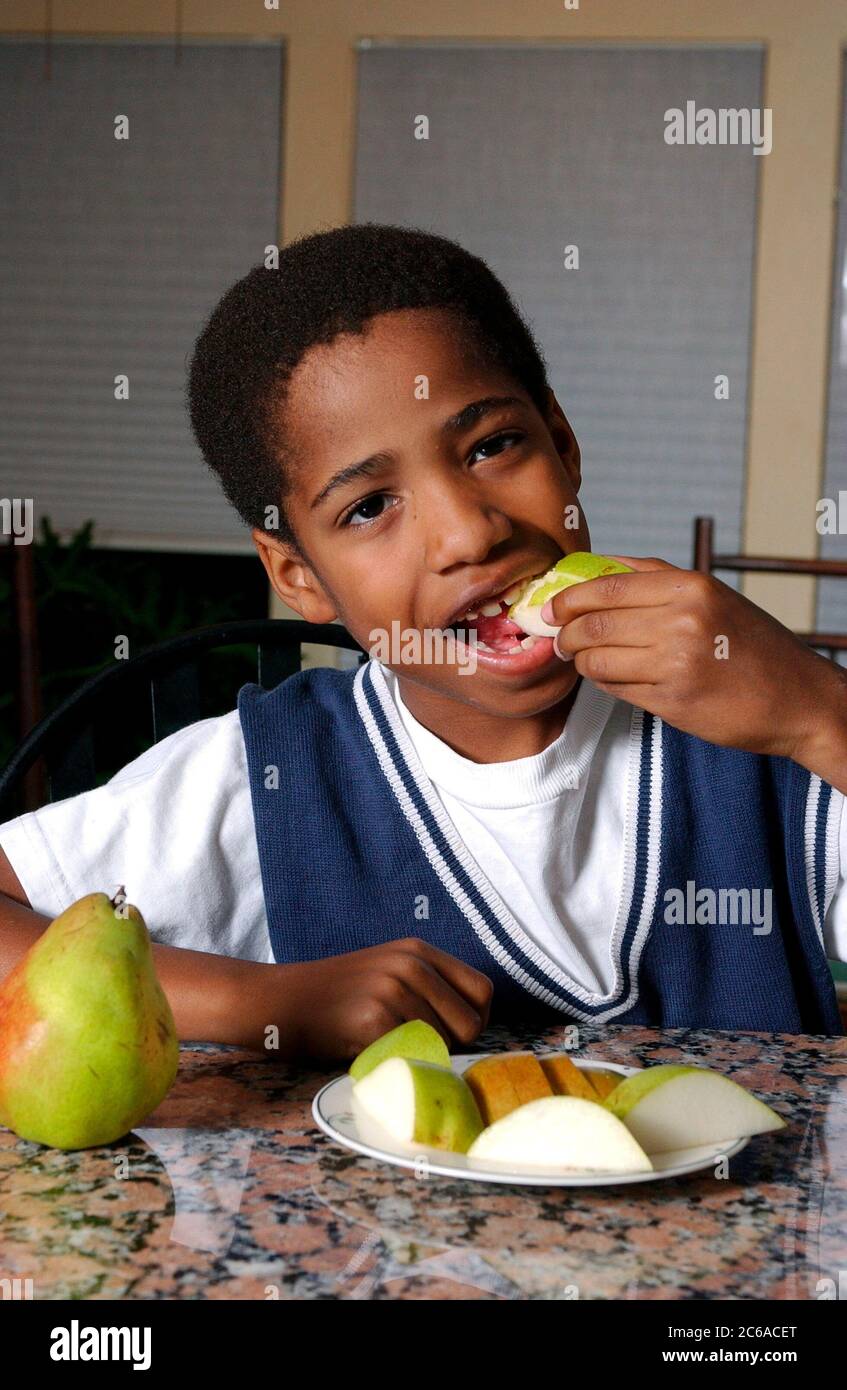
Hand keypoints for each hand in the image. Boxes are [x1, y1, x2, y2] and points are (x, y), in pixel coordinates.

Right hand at [278, 938, 493, 1062]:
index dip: (477, 1021)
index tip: (455, 1036)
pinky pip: (409, 1055)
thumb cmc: (336, 995)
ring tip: (384, 1044)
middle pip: (470, 1024)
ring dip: (419, 1055)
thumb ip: (427, 987)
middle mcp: (411, 965)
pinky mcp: (373, 1019)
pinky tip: (369, 1051)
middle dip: (453, 1046)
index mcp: (418, 951)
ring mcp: (392, 990)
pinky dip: (395, 1063)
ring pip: (441, 1045)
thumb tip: (473, 1026)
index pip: (483, 991)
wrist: (281, 1000)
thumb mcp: (387, 971)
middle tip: (418, 1048)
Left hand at [542, 555, 846, 771]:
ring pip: (597, 660)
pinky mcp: (672, 702)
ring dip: (583, 663)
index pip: (603, 587)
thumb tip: (591, 568)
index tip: (550, 609)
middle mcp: (682, 621)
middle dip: (566, 635)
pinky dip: (606, 684)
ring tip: (585, 660)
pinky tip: (614, 679)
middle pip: (592, 625)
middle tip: (561, 640)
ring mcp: (676, 664)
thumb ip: (653, 577)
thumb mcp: (710, 595)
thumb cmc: (749, 645)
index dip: (566, 600)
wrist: (796, 699)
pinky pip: (616, 689)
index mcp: (689, 587)